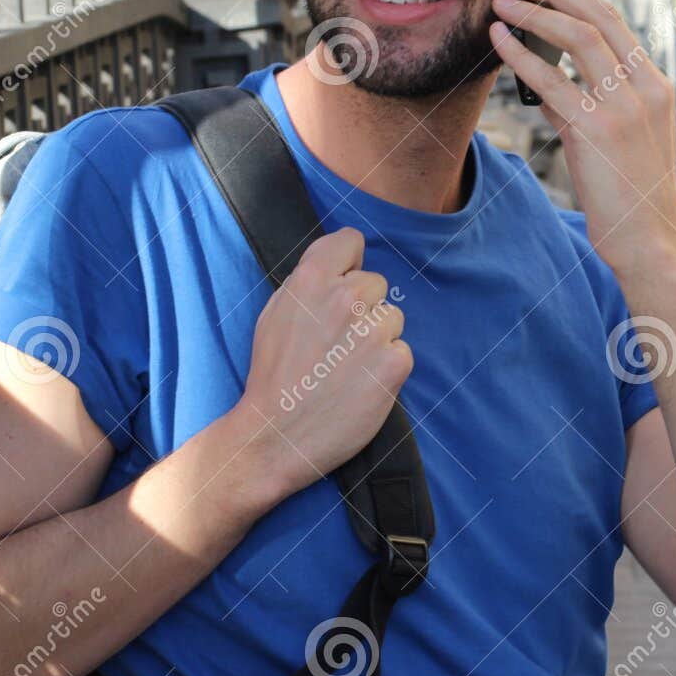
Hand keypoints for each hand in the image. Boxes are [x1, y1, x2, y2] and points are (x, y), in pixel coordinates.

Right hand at [233, 227, 412, 501]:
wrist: (276, 434)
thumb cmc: (273, 376)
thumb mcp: (276, 313)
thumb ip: (310, 284)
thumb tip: (342, 266)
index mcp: (311, 280)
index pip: (351, 240)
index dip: (348, 265)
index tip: (340, 286)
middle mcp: (347, 297)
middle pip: (377, 284)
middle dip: (363, 308)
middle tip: (337, 342)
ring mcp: (374, 330)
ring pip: (393, 318)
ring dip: (378, 338)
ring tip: (347, 367)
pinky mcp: (395, 362)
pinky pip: (402, 351)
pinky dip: (387, 368)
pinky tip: (361, 384)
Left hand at [488, 0, 675, 282]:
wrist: (651, 243)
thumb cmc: (633, 198)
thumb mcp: (621, 141)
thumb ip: (593, 103)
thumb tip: (552, 76)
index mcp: (656, 87)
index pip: (618, 24)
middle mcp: (646, 89)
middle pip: (600, 18)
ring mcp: (625, 106)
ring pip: (579, 37)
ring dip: (535, 12)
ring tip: (503, 1)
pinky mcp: (598, 129)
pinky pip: (552, 80)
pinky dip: (521, 55)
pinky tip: (499, 42)